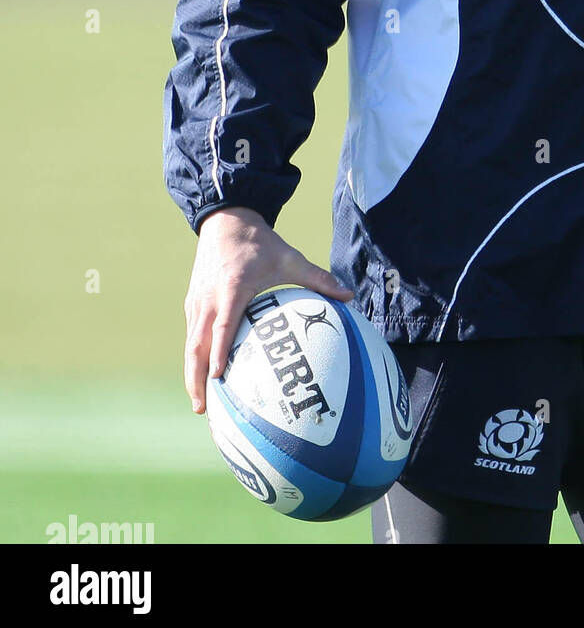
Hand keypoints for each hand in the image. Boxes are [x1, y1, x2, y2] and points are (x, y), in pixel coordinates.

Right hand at [183, 205, 352, 414]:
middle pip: (197, 345)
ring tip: (201, 403)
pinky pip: (191, 334)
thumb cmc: (260, 242)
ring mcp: (197, 301)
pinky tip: (202, 377)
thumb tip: (350, 296)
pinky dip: (194, 358)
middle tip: (205, 409)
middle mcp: (209, 298)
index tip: (220, 377)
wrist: (226, 219)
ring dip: (192, 374)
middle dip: (197, 378)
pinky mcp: (192, 302)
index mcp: (233, 288)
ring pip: (190, 343)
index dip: (220, 352)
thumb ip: (319, 278)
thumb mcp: (290, 258)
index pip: (223, 325)